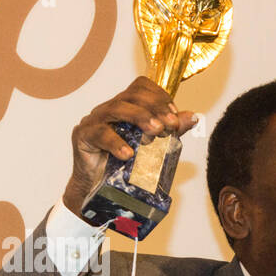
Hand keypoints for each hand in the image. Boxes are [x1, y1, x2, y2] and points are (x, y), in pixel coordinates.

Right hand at [62, 76, 199, 217]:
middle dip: (154, 108)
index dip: (159, 97)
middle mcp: (110, 109)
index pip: (141, 88)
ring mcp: (95, 121)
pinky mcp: (83, 136)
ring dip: (139, 118)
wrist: (98, 187)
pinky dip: (115, 143)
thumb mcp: (152, 147)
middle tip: (170, 125)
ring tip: (155, 132)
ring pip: (116, 109)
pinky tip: (128, 154)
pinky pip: (99, 134)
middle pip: (131, 96)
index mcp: (127, 107)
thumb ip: (170, 131)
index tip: (174, 115)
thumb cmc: (125, 165)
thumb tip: (192, 117)